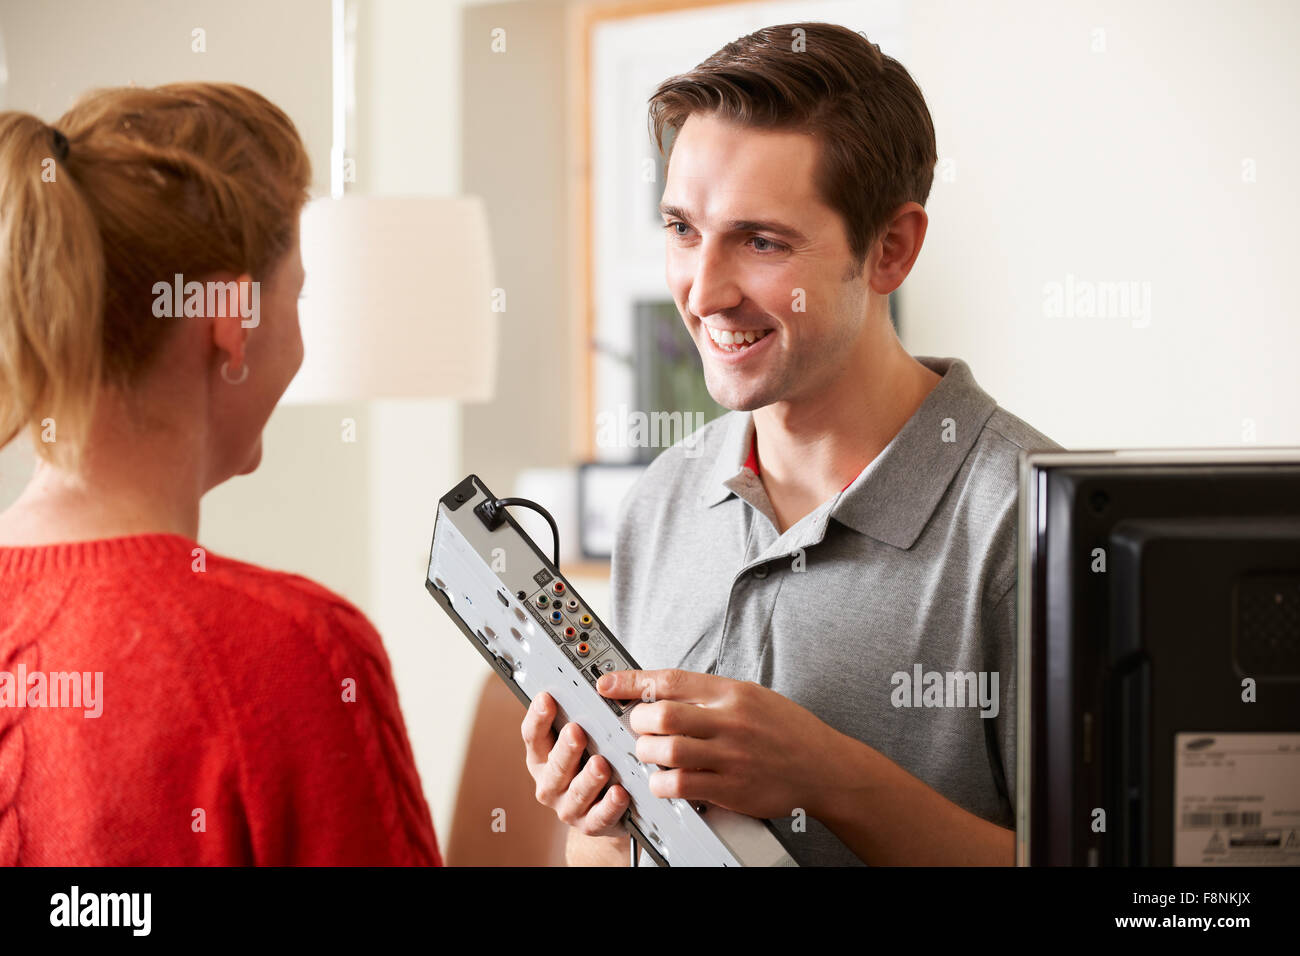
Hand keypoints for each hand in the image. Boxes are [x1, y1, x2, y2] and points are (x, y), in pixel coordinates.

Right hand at [520, 692, 628, 835]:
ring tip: (601, 763)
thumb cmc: (590, 761)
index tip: (546, 698)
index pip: (533, 736)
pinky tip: (619, 792)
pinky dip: (609, 806)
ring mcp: (568, 806)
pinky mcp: (590, 824)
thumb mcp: (581, 739)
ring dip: (589, 778)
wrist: (603, 809)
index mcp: (542, 757)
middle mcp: (550, 782)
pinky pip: (599, 817)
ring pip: (576, 793)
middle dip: (565, 748)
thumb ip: (580, 717)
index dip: (538, 717)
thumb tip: (594, 683)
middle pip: (554, 765)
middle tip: (576, 731)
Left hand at [595, 668, 848, 821]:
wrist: (824, 767)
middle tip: (637, 726)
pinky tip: (663, 781)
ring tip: (649, 753)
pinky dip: (662, 783)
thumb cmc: (788, 731)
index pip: (671, 680)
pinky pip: (682, 785)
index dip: (632, 681)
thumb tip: (664, 691)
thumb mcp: (753, 696)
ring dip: (647, 753)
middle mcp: (730, 721)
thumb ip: (711, 694)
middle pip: (663, 715)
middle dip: (638, 722)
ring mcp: (731, 756)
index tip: (608, 684)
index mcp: (733, 693)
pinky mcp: (731, 789)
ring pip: (667, 751)